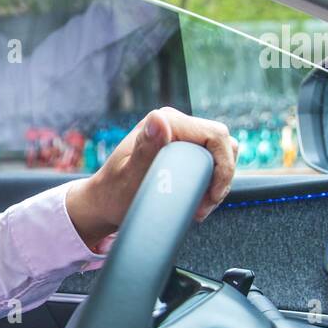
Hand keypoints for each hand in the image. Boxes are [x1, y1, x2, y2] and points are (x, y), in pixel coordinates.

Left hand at [65, 107, 238, 250]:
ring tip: (199, 206)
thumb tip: (160, 120)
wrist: (104, 203)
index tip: (212, 195)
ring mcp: (178, 137)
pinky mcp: (181, 151)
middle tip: (204, 205)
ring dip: (216, 182)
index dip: (223, 167)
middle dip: (220, 177)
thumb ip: (145, 150)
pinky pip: (210, 163)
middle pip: (222, 145)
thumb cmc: (113, 193)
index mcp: (164, 121)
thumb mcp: (130, 176)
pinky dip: (210, 183)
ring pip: (219, 155)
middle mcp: (172, 124)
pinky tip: (197, 201)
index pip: (215, 136)